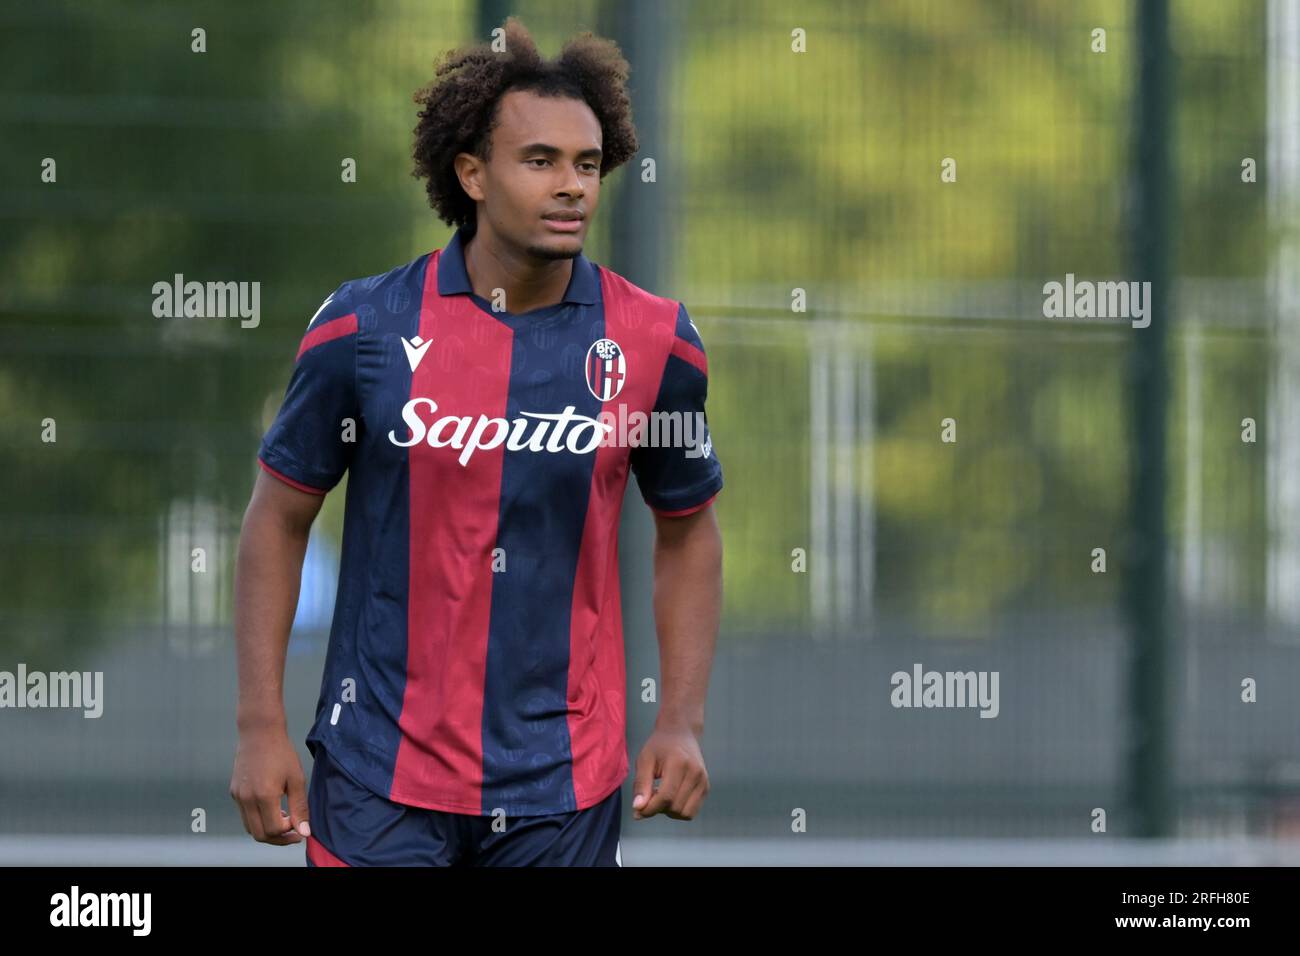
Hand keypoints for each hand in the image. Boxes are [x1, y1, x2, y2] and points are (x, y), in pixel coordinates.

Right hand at [230, 724, 310, 844]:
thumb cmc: (281, 752)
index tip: (299, 826)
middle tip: (293, 832)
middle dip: (278, 838)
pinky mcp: (234, 792)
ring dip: (267, 830)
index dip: (288, 833)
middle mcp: (247, 799)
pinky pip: (245, 815)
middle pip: (259, 835)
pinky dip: (258, 819)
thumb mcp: (296, 778)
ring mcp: (238, 796)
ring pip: (250, 827)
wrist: (259, 732)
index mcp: (264, 796)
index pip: (274, 830)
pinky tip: (272, 807)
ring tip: (284, 818)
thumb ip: (300, 807)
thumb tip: (305, 832)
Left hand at [631, 726, 708, 820]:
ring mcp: (703, 781)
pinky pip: (691, 811)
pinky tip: (670, 798)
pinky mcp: (706, 787)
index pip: (665, 797)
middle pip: (675, 807)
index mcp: (679, 763)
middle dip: (658, 809)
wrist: (681, 733)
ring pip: (685, 813)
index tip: (637, 810)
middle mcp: (696, 773)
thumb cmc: (660, 746)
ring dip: (669, 811)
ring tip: (660, 796)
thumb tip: (638, 809)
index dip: (649, 808)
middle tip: (649, 796)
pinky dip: (678, 811)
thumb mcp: (644, 759)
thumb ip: (641, 784)